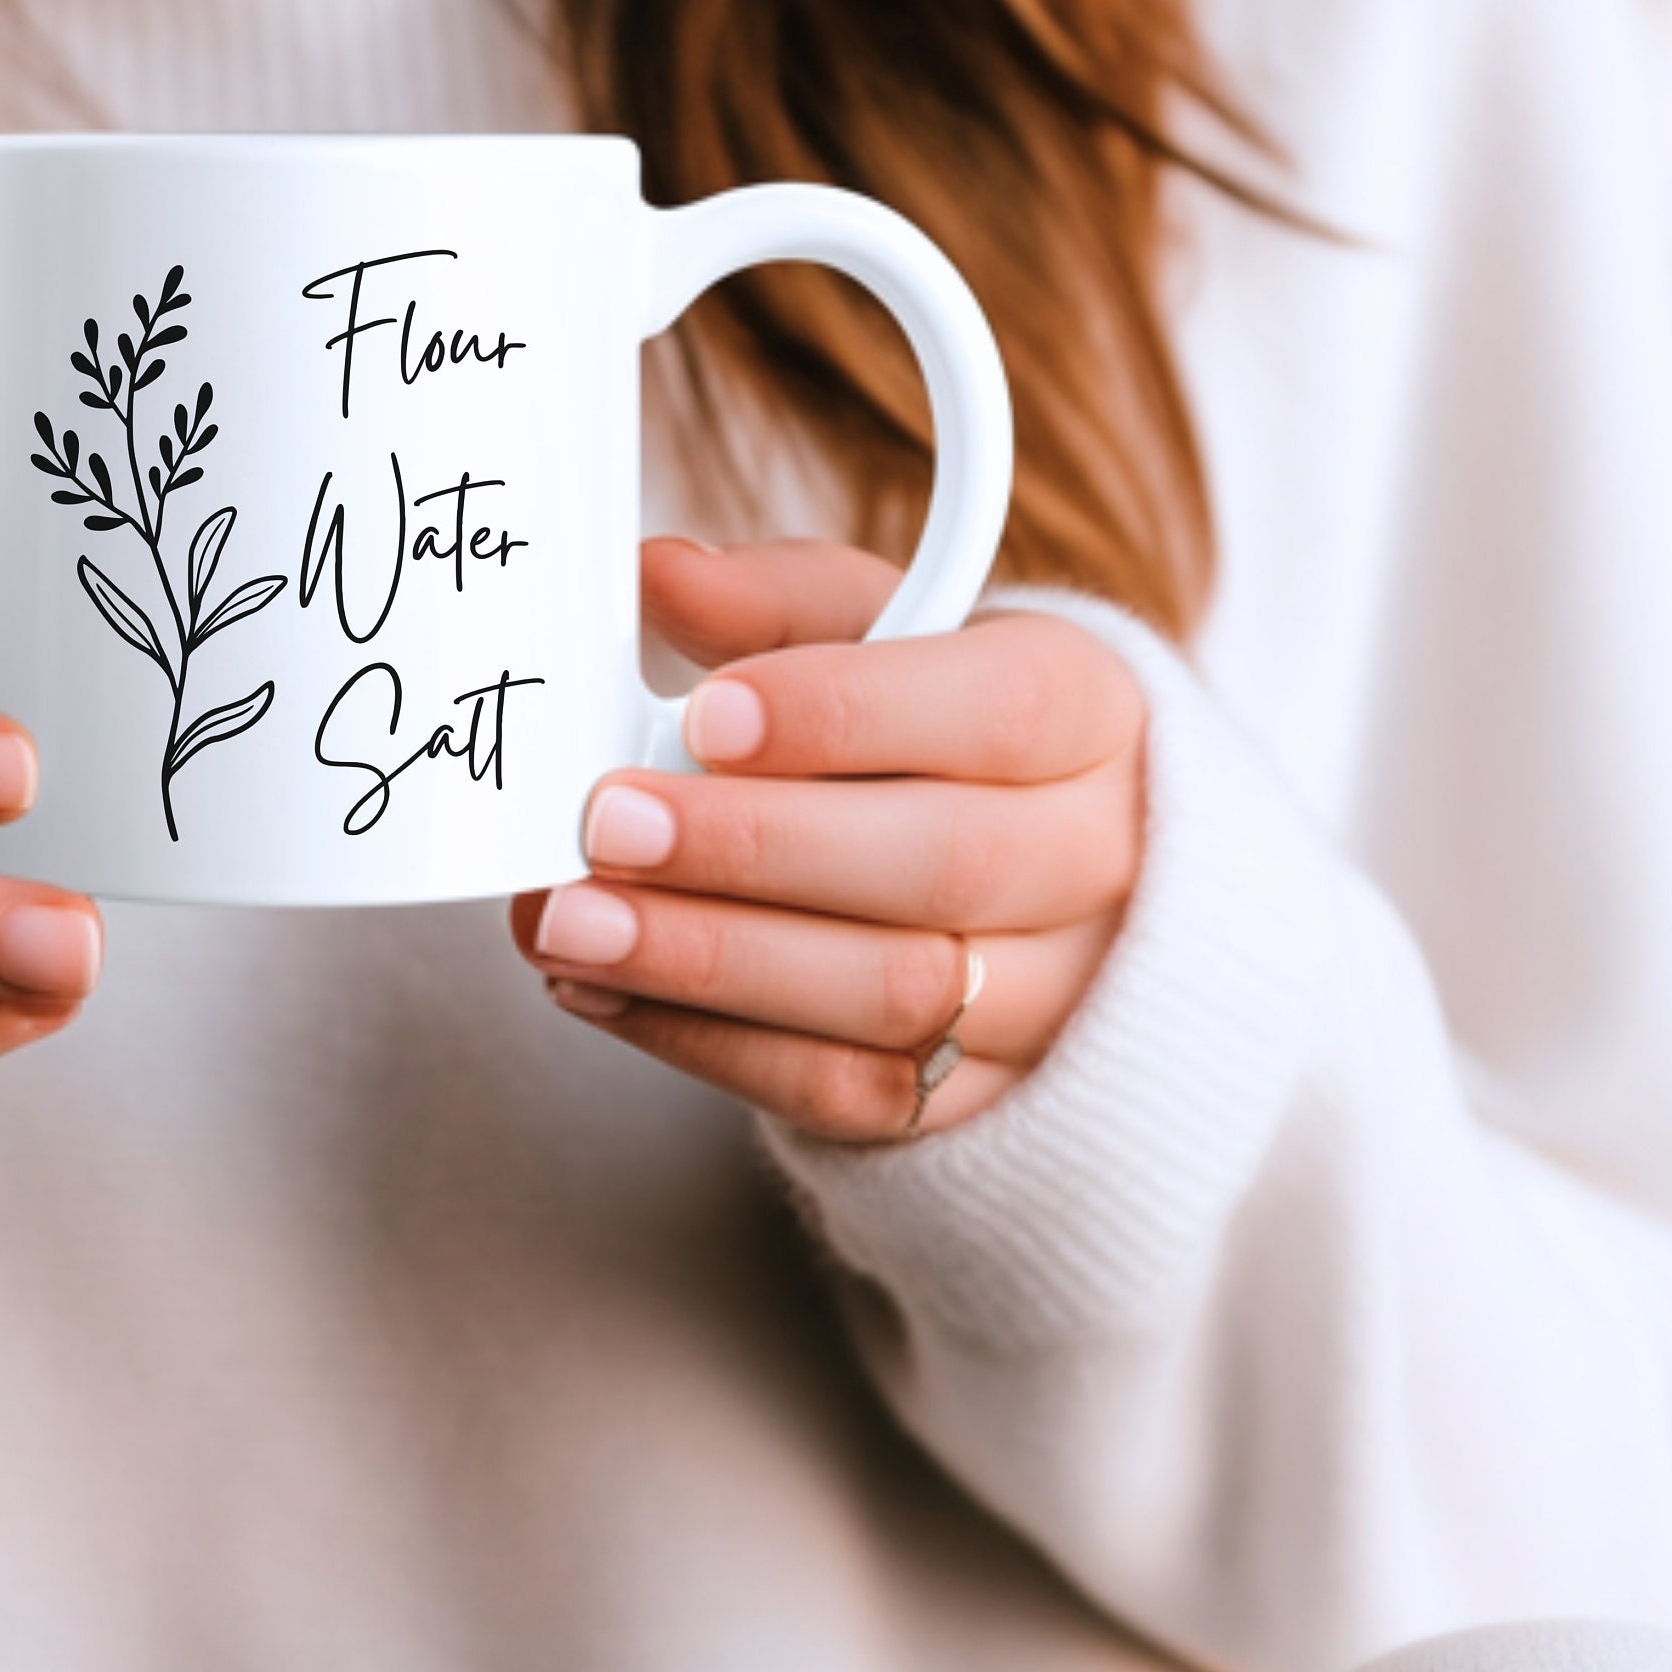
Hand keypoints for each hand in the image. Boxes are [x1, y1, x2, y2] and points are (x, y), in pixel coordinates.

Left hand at [508, 540, 1145, 1141]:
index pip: (999, 711)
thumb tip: (658, 574)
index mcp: (1089, 712)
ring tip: (572, 923)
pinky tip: (602, 986)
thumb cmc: (937, 732)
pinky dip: (703, 1042)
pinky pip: (843, 1088)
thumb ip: (777, 603)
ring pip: (894, 995)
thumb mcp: (881, 636)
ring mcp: (1055, 996)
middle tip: (606, 826)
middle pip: (945, 866)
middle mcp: (1098, 860)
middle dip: (753, 848)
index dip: (848, 716)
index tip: (707, 714)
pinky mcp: (978, 1097)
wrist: (1034, 881)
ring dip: (710, 961)